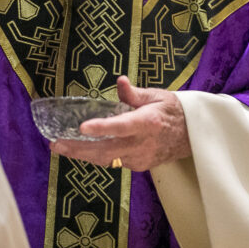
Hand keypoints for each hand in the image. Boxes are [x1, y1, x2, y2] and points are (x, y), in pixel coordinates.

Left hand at [50, 76, 190, 171]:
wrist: (192, 136)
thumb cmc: (172, 111)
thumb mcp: (157, 95)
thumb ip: (135, 93)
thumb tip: (120, 81)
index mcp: (149, 122)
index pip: (122, 126)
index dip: (102, 128)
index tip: (82, 127)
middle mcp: (142, 143)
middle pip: (107, 149)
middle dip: (79, 148)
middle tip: (56, 144)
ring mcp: (140, 157)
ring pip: (107, 159)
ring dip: (82, 154)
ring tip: (60, 147)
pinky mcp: (138, 165)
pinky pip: (113, 162)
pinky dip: (96, 156)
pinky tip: (80, 149)